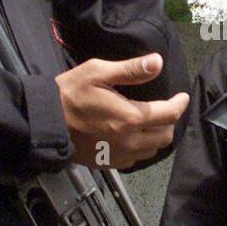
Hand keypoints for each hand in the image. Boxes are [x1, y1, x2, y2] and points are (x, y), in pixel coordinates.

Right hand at [54, 53, 188, 167]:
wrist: (44, 121)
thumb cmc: (70, 94)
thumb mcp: (98, 72)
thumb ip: (131, 70)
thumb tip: (157, 62)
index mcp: (131, 118)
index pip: (169, 114)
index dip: (180, 104)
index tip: (182, 97)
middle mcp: (130, 141)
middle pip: (165, 136)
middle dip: (170, 122)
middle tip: (165, 109)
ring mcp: (119, 155)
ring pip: (152, 150)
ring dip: (157, 137)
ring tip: (152, 122)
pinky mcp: (108, 163)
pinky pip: (135, 159)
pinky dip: (141, 148)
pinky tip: (134, 137)